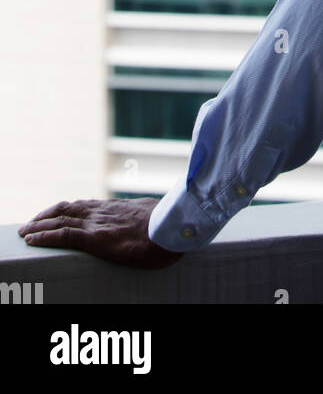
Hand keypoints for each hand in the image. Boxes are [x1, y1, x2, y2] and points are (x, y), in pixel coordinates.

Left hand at [18, 197, 184, 269]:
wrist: (174, 229)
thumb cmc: (169, 226)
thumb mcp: (155, 216)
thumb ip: (144, 215)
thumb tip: (148, 215)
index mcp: (117, 207)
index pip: (85, 205)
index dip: (66, 209)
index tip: (54, 214)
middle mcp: (103, 212)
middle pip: (67, 208)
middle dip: (46, 215)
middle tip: (31, 224)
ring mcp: (98, 223)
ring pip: (60, 218)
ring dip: (40, 224)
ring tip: (27, 231)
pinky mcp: (95, 238)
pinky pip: (63, 235)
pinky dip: (44, 236)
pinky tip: (33, 240)